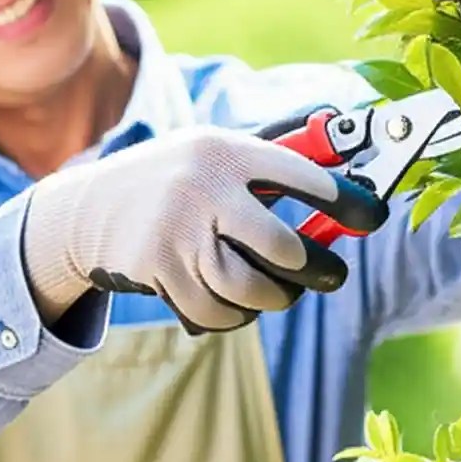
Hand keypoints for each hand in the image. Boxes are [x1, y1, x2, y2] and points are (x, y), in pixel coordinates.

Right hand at [21, 124, 387, 333]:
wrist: (87, 208)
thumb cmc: (173, 179)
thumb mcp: (213, 150)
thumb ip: (273, 153)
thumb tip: (343, 144)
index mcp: (226, 150)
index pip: (302, 175)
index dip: (347, 200)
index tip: (373, 216)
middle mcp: (202, 187)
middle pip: (281, 246)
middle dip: (318, 268)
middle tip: (332, 274)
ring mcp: (176, 231)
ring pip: (250, 287)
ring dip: (277, 298)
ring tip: (285, 292)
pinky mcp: (157, 270)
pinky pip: (215, 310)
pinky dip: (236, 316)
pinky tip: (240, 305)